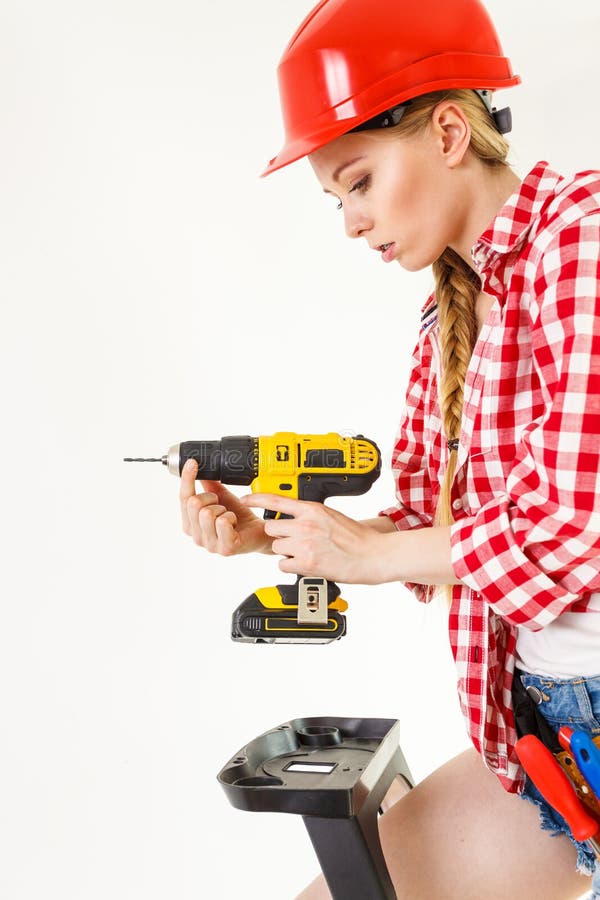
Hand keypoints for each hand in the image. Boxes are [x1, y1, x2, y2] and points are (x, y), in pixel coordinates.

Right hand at [179, 460, 272, 555]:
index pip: (183, 498)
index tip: (193, 463)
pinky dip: (232, 517)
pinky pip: (222, 522)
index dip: (187, 479)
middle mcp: (196, 536)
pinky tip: (235, 523)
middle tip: (221, 504)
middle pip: (193, 504)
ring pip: (207, 513)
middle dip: (210, 497)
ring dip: (222, 509)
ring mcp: (210, 544)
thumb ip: (208, 484)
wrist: (259, 531)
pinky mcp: (225, 548)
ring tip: (229, 515)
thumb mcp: (221, 497)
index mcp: (190, 524)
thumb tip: (198, 467)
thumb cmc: (239, 516)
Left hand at [240, 493, 385, 583]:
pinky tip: (307, 564)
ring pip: (277, 547)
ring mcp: (305, 544)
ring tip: (306, 553)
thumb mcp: (331, 516)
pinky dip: (292, 567)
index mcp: (313, 509)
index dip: (256, 498)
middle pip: (271, 527)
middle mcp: (306, 524)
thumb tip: (293, 518)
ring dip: (287, 552)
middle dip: (280, 535)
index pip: (277, 499)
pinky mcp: (306, 564)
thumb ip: (310, 515)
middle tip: (295, 540)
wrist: (373, 555)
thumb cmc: (357, 538)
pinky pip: (283, 565)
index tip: (245, 499)